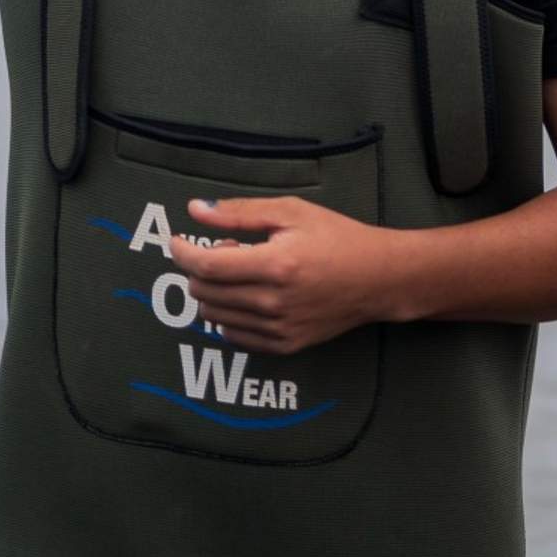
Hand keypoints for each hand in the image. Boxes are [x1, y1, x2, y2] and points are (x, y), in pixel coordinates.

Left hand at [170, 195, 410, 354]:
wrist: (379, 278)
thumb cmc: (338, 238)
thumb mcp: (292, 212)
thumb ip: (240, 213)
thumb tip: (195, 210)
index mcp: (277, 265)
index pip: (207, 265)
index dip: (183, 252)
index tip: (177, 240)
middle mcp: (274, 302)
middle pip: (205, 291)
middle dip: (199, 268)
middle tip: (226, 249)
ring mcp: (278, 329)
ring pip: (213, 315)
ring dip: (213, 290)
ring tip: (241, 271)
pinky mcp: (284, 346)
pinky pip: (232, 336)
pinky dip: (228, 314)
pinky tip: (248, 295)